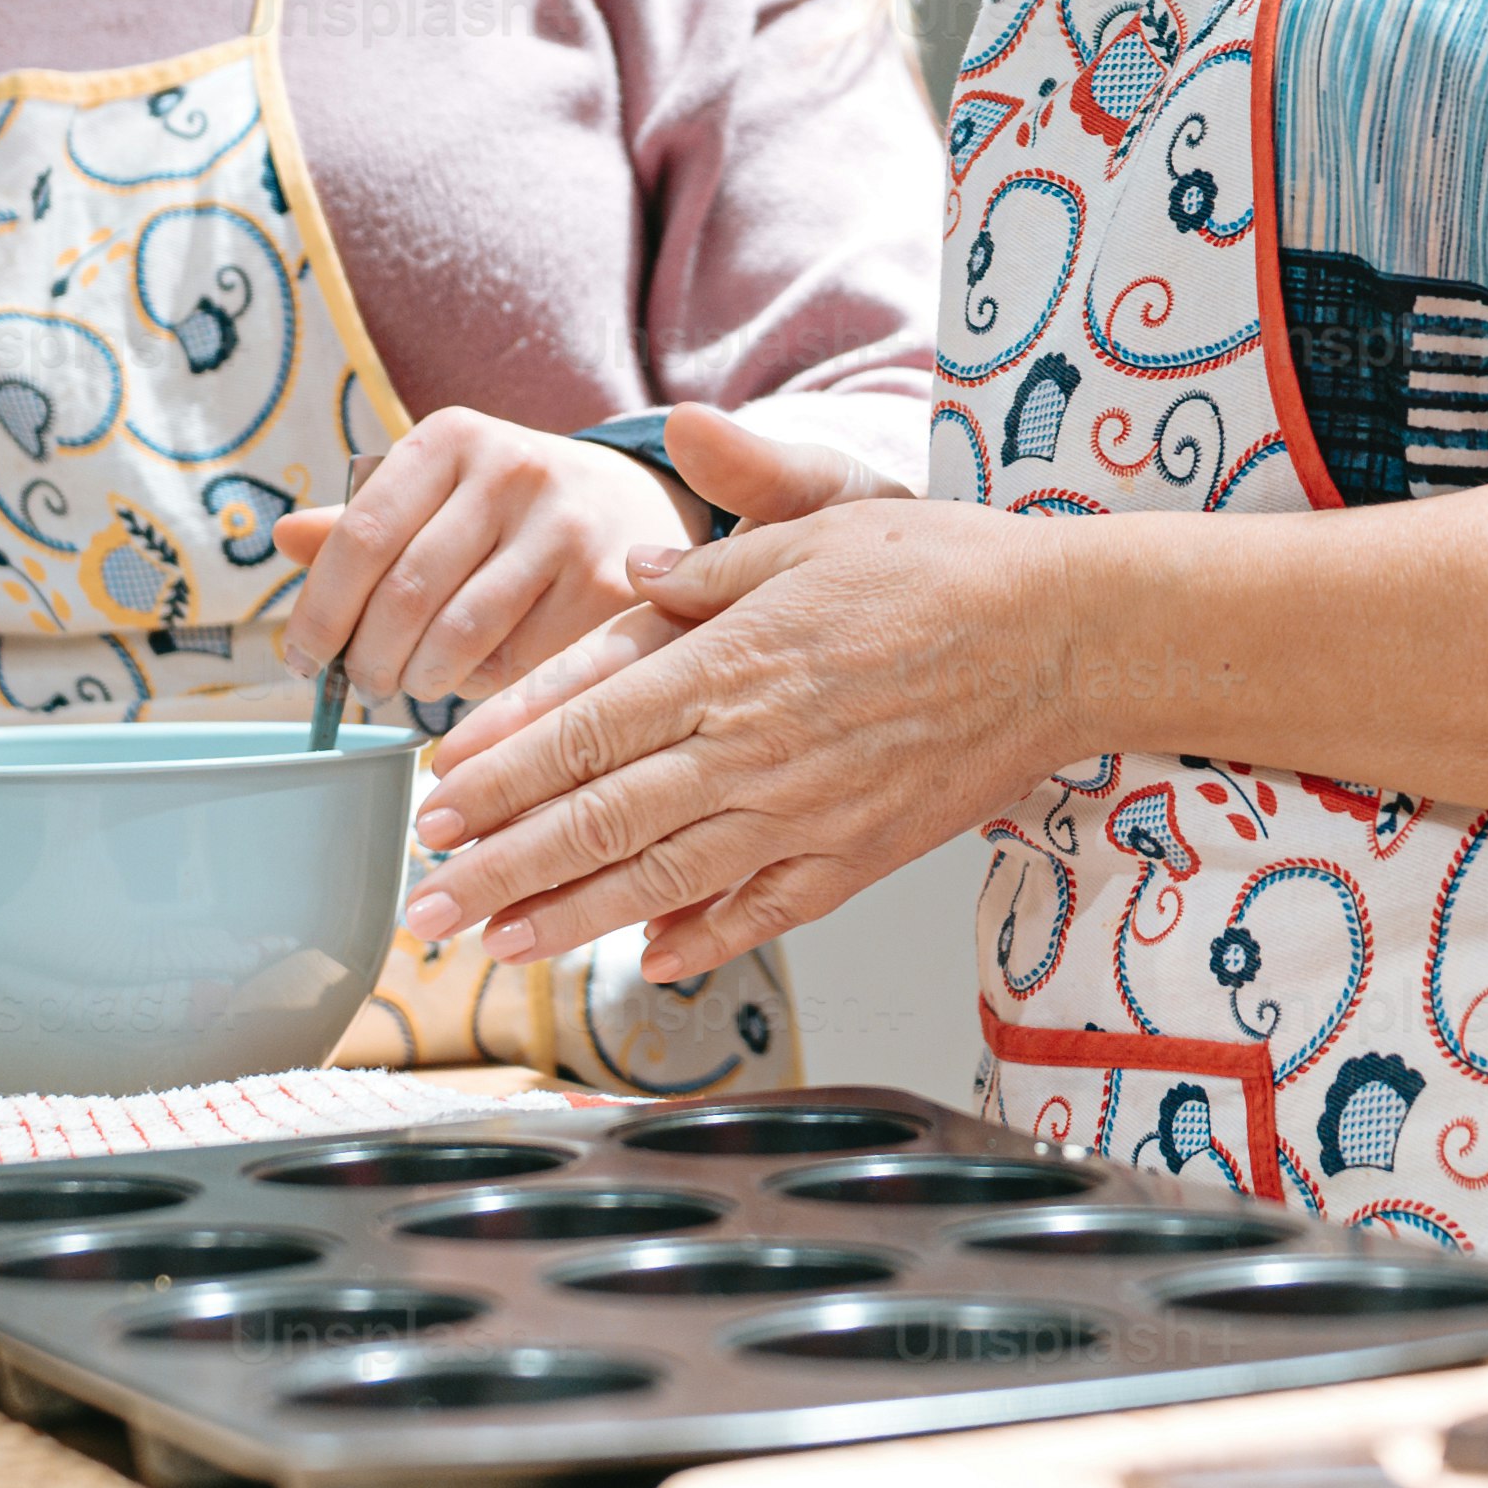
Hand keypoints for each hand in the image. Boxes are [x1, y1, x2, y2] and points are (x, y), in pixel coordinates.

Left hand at [272, 414, 694, 712]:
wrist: (632, 504)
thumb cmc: (508, 509)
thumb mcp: (439, 492)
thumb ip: (363, 522)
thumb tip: (284, 538)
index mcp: (453, 437)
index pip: (360, 535)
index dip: (320, 609)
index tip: (301, 658)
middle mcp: (513, 468)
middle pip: (405, 594)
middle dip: (366, 659)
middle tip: (360, 685)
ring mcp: (566, 526)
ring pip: (458, 636)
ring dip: (418, 680)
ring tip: (411, 685)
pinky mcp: (608, 586)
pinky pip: (518, 662)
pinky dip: (482, 685)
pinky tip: (478, 674)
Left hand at [404, 476, 1078, 986]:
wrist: (1063, 636)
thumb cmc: (944, 567)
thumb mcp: (820, 524)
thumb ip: (714, 555)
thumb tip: (633, 568)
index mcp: (729, 663)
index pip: (582, 730)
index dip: (500, 774)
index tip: (434, 803)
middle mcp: (752, 749)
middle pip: (597, 820)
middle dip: (498, 868)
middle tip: (424, 903)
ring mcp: (804, 813)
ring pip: (661, 881)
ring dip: (567, 918)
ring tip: (493, 945)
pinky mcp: (858, 855)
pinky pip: (764, 910)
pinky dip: (701, 941)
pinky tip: (647, 963)